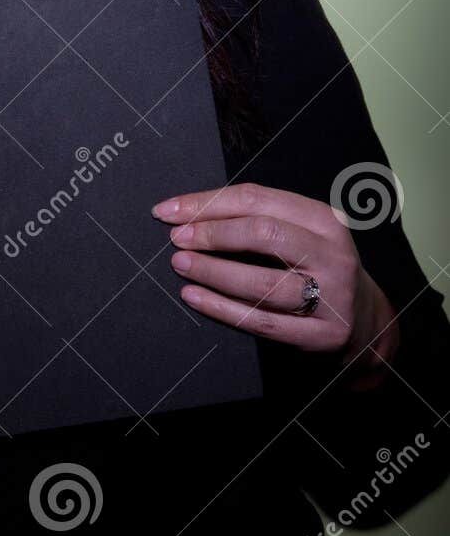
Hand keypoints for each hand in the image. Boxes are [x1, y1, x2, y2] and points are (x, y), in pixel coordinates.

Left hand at [151, 182, 398, 385]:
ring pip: (263, 282)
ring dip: (213, 271)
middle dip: (212, 234)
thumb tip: (188, 212)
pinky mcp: (320, 335)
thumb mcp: (302, 233)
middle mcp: (332, 255)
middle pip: (264, 234)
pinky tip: (194, 296)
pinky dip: (222, 308)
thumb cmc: (318, 267)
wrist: (366, 320)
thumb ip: (258, 219)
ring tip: (180, 264)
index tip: (168, 210)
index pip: (258, 200)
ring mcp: (331, 297)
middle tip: (176, 239)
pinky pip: (262, 321)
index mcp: (324, 220)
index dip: (208, 203)